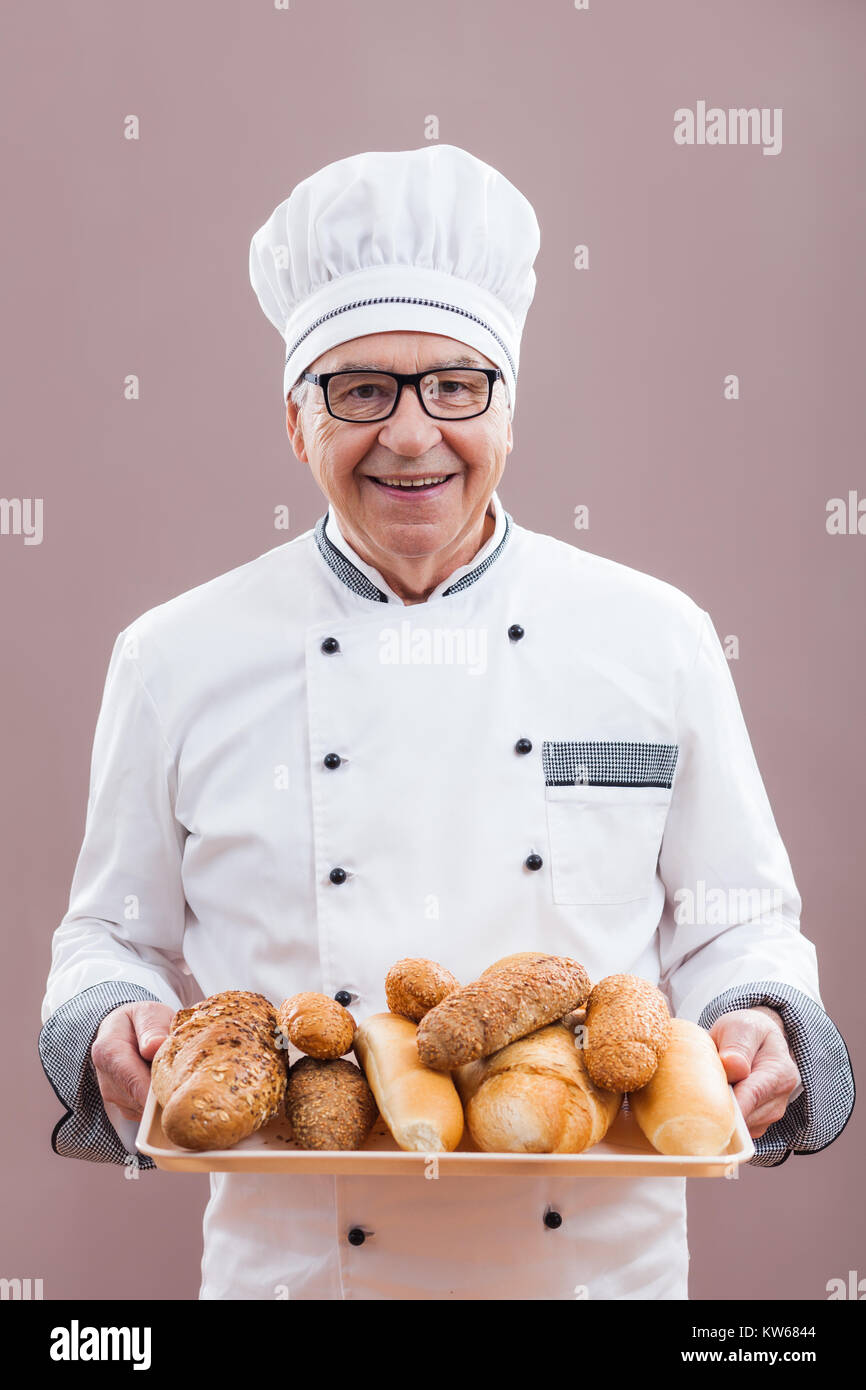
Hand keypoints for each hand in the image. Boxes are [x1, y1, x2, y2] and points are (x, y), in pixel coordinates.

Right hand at [91, 1002, 173, 1121]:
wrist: (124, 1032)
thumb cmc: (140, 1021)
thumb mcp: (148, 1013)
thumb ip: (151, 1027)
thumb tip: (156, 1046)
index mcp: (108, 1051)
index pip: (132, 1079)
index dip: (155, 1092)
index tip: (177, 1096)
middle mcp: (108, 1080)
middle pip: (140, 1100)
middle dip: (166, 1095)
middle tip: (191, 1084)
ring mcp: (115, 1097)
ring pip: (146, 1110)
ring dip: (165, 1098)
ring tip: (178, 1076)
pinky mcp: (126, 1108)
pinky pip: (148, 1113)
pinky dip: (162, 1103)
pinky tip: (168, 1084)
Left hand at [709, 1006, 800, 1138]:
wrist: (757, 1040)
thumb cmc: (747, 1031)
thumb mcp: (741, 1026)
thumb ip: (737, 1044)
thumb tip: (733, 1067)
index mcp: (780, 1071)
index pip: (753, 1094)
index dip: (730, 1105)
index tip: (708, 1111)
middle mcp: (780, 1098)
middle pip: (745, 1115)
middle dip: (720, 1108)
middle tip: (694, 1095)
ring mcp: (770, 1115)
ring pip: (740, 1127)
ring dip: (720, 1113)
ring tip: (709, 1090)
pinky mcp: (758, 1124)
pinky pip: (737, 1131)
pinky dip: (722, 1120)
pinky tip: (715, 1101)